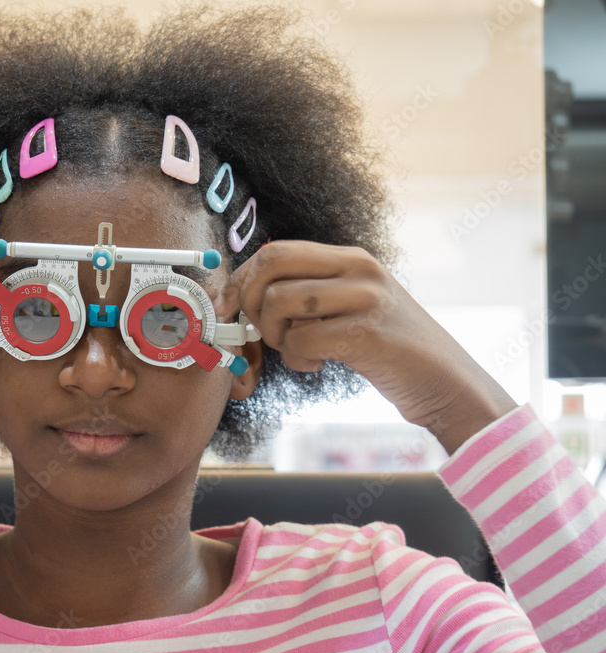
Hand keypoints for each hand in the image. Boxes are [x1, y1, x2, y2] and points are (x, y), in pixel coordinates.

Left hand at [214, 240, 516, 453]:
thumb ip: (310, 296)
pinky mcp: (367, 333)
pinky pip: (301, 340)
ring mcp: (365, 297)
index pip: (276, 251)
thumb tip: (245, 297)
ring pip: (280, 302)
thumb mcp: (351, 308)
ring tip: (299, 351)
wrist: (445, 383)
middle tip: (259, 331)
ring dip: (275, 336)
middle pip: (271, 265)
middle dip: (249, 301)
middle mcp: (357, 268)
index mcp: (349, 258)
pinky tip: (317, 365)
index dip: (240, 279)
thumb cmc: (389, 351)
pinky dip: (297, 359)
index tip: (226, 307)